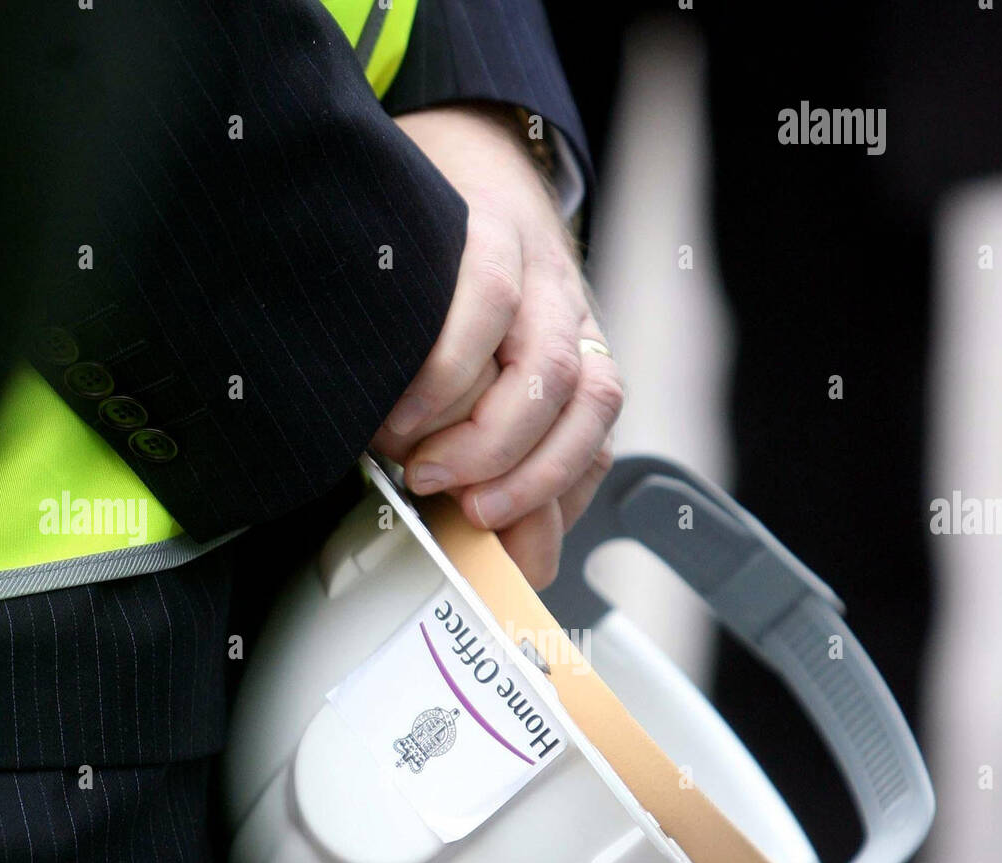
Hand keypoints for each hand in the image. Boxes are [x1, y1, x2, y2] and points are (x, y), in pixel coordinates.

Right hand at [370, 104, 622, 588]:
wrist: (450, 163)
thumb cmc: (454, 298)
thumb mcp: (480, 387)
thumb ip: (494, 463)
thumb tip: (498, 559)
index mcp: (579, 369)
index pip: (593, 449)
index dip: (548, 505)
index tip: (493, 542)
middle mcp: (573, 324)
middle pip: (588, 412)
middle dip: (527, 479)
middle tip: (462, 510)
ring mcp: (541, 275)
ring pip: (548, 369)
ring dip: (488, 437)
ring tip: (426, 469)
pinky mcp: (492, 231)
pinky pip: (491, 303)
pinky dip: (450, 370)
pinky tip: (408, 411)